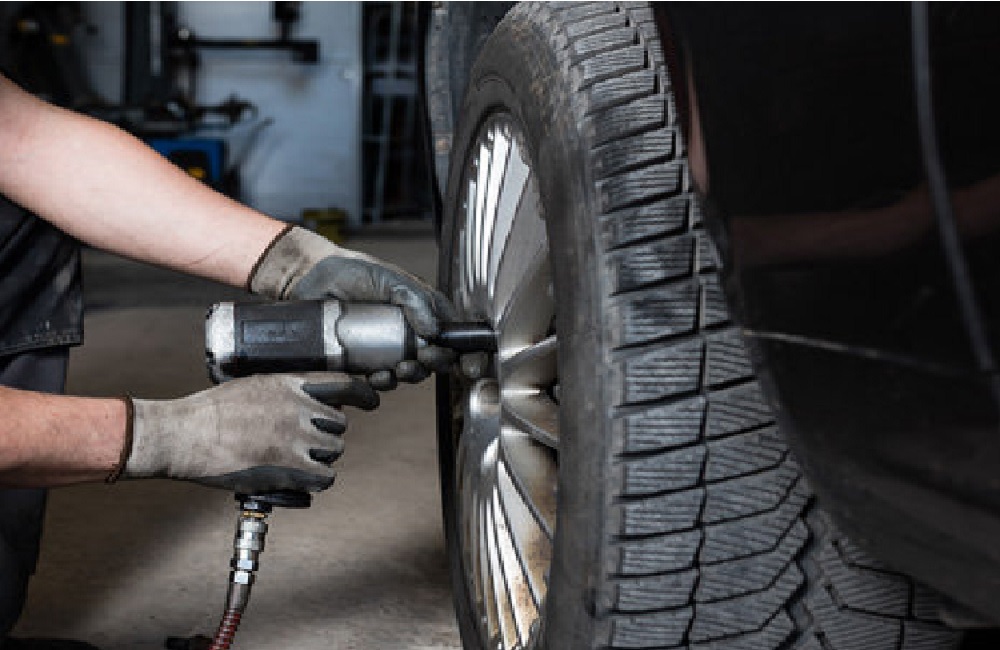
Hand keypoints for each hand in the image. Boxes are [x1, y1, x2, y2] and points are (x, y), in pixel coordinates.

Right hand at [121, 373, 377, 492]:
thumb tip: (297, 403)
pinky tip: (300, 481)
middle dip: (326, 434)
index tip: (371, 401)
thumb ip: (279, 393)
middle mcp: (300, 408)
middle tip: (305, 443)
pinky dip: (316, 481)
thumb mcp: (250, 386)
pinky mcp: (290, 468)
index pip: (343, 384)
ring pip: (334, 451)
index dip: (364, 393)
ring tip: (295, 462)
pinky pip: (325, 477)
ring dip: (320, 458)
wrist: (183, 435)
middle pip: (339, 424)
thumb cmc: (208, 413)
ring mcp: (297, 438)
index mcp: (289, 384)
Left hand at [249, 226, 455, 388]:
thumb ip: (414, 300)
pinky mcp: (364, 362)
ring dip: (409, 376)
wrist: (311, 281)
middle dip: (434, 364)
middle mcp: (407, 330)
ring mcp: (386, 348)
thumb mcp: (388, 279)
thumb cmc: (351, 272)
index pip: (451, 333)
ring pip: (410, 372)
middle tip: (422, 359)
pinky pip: (381, 381)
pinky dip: (383, 383)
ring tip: (398, 370)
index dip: (464, 351)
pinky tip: (376, 377)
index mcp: (421, 309)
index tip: (469, 364)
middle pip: (435, 358)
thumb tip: (433, 330)